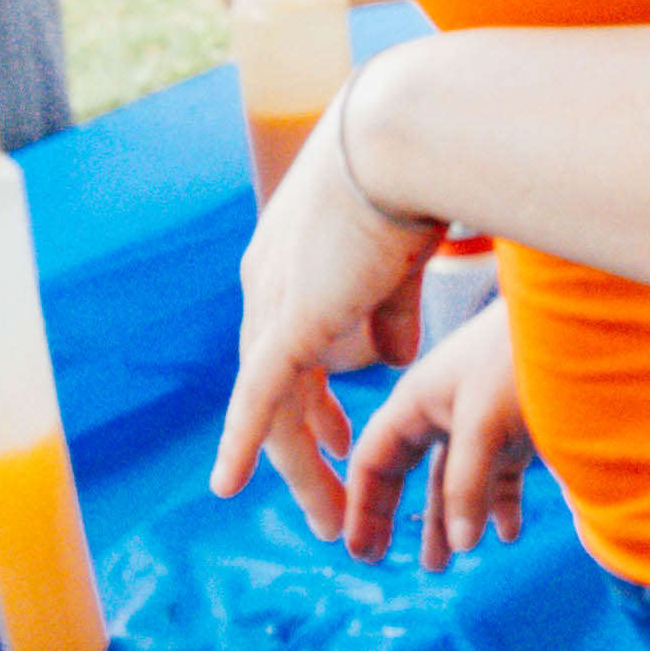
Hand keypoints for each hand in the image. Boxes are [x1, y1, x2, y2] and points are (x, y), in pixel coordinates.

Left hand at [216, 102, 438, 534]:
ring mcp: (273, 301)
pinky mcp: (291, 320)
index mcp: (292, 260)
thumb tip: (391, 357)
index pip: (290, 349)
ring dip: (301, 464)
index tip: (339, 442)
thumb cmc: (419, 175)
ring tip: (330, 513)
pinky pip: (260, 397)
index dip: (315, 403)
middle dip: (305, 446)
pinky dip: (244, 443)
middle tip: (332, 495)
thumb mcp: (399, 255)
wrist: (406, 137)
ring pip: (273, 405)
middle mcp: (268, 283)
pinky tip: (229, 486)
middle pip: (273, 387)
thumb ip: (390, 309)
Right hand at [335, 299, 533, 567]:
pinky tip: (509, 534)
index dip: (363, 508)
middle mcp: (442, 411)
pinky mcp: (517, 426)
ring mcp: (480, 420)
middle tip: (388, 562)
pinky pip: (499, 475)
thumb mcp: (486, 424)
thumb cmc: (523, 359)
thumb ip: (467, 484)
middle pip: (408, 473)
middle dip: (399, 517)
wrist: (582, 316)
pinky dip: (500, 505)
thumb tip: (461, 544)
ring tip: (444, 565)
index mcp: (416, 403)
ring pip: (455, 480)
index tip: (360, 553)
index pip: (373, 462)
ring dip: (451, 521)